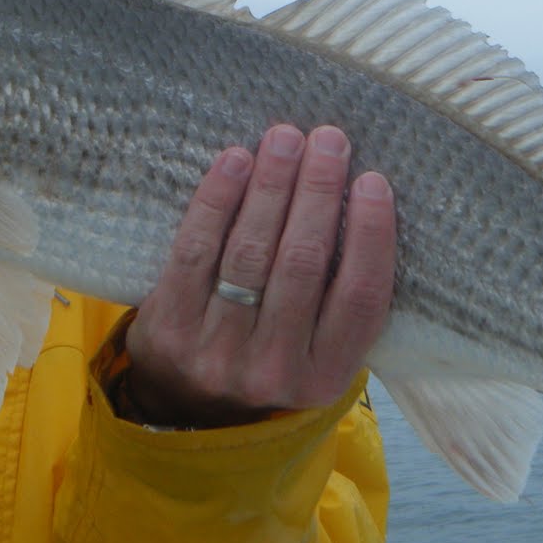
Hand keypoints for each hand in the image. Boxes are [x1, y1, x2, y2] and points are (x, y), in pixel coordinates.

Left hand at [124, 124, 395, 427]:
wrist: (183, 404)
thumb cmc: (269, 356)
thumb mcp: (318, 351)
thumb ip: (340, 297)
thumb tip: (363, 198)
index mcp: (325, 377)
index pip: (359, 299)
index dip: (369, 235)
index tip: (373, 181)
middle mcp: (273, 369)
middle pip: (301, 264)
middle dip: (318, 193)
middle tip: (329, 139)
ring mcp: (217, 351)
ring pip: (249, 253)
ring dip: (271, 186)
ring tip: (285, 138)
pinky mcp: (170, 327)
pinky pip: (196, 250)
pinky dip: (217, 200)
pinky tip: (236, 160)